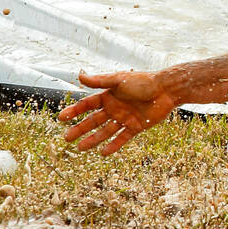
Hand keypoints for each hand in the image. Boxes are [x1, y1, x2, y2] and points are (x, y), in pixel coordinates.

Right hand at [57, 70, 178, 154]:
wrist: (166, 90)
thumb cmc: (143, 81)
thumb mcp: (119, 80)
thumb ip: (99, 80)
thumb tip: (79, 75)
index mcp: (108, 95)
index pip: (87, 105)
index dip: (74, 111)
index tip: (61, 119)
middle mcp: (114, 108)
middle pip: (93, 121)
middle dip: (80, 129)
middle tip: (66, 138)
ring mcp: (125, 118)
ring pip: (105, 131)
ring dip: (93, 140)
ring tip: (80, 148)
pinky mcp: (136, 126)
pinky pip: (122, 138)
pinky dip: (113, 145)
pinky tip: (103, 153)